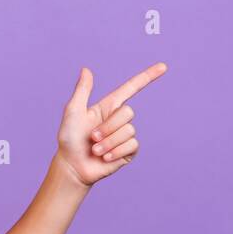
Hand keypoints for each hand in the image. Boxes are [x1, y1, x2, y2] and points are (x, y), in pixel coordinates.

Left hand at [55, 62, 167, 187]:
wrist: (72, 166)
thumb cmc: (69, 139)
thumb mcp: (73, 112)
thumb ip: (82, 91)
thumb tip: (86, 69)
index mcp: (108, 107)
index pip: (131, 88)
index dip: (147, 77)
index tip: (163, 66)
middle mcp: (118, 119)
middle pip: (128, 113)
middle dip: (108, 127)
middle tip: (92, 138)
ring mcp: (124, 136)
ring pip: (129, 131)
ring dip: (108, 142)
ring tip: (95, 150)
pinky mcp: (129, 151)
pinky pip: (132, 145)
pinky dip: (116, 152)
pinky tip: (105, 158)